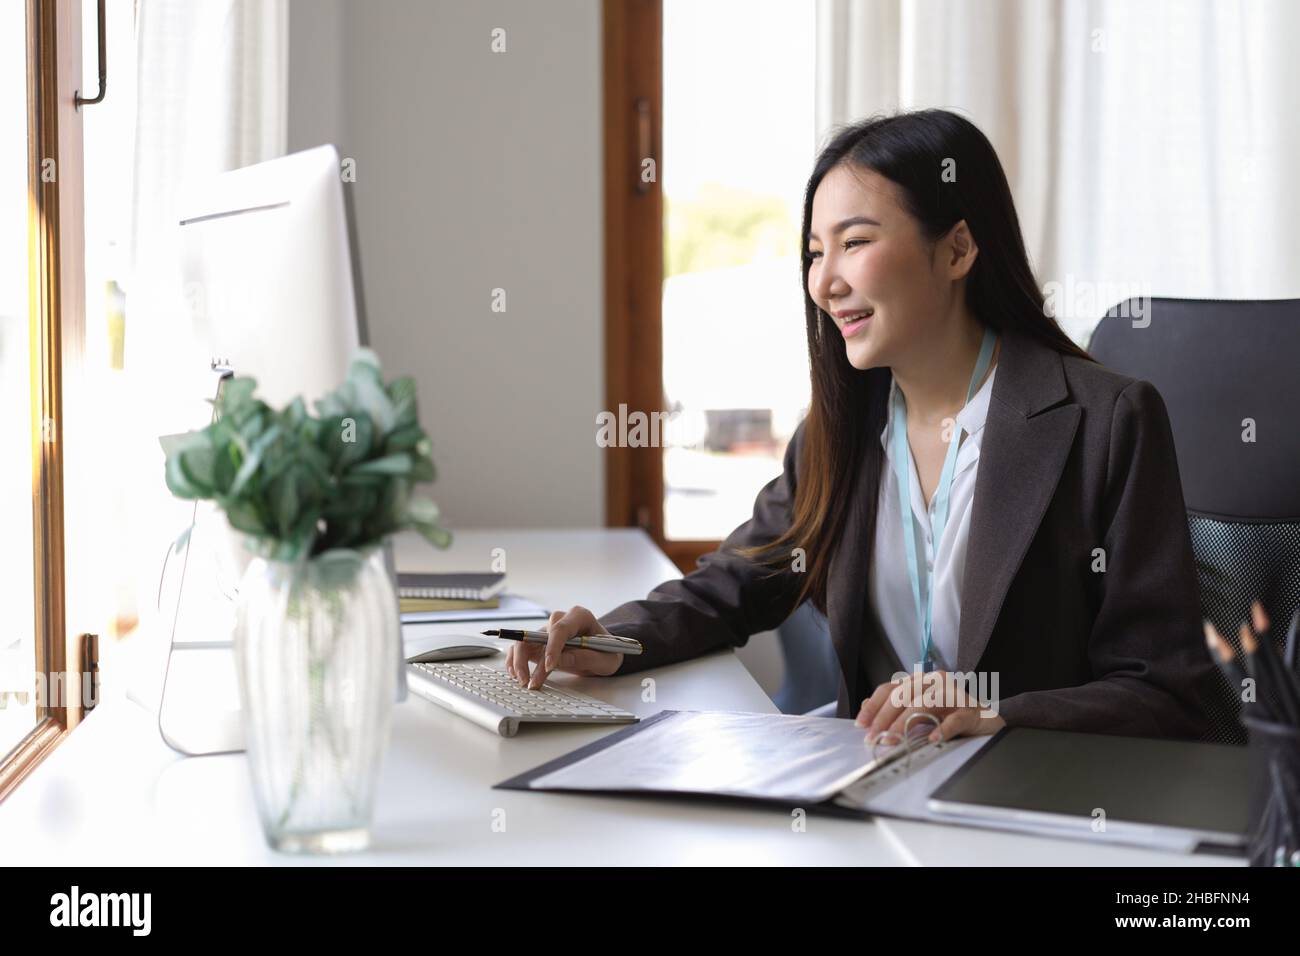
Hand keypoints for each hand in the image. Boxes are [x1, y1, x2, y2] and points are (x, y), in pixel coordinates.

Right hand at [505, 605, 623, 688]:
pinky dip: (515, 660)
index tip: (549, 666)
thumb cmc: (606, 652)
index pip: (560, 628)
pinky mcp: (539, 642)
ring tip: (523, 681)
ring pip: (524, 641)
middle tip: (530, 681)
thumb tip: (559, 660)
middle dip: (529, 658)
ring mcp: (547, 630)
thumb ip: (585, 657)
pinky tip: (517, 675)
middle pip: (537, 634)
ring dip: (519, 661)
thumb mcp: (606, 659)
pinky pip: (521, 647)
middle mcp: (560, 621)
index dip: (552, 647)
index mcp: (579, 617)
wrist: (603, 654)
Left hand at [855, 670, 1005, 743]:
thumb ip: (895, 707)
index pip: (890, 689)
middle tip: (874, 737)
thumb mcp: (919, 710)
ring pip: (923, 704)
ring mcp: (953, 694)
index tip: (861, 724)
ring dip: (904, 724)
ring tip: (893, 740)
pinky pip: (954, 719)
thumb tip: (865, 707)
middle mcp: (935, 682)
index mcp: (920, 681)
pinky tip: (931, 739)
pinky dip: (941, 729)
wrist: (987, 720)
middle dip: (884, 718)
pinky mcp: (970, 710)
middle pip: (903, 696)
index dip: (873, 706)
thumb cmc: (950, 714)